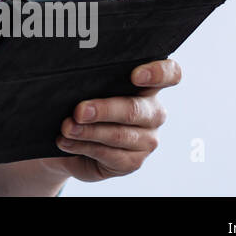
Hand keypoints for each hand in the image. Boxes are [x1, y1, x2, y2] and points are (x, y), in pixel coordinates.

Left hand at [49, 59, 180, 182]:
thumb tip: (73, 77)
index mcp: (148, 86)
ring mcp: (147, 139)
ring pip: (119, 135)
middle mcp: (153, 112)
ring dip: (89, 131)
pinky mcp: (133, 162)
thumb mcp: (87, 87)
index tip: (135, 76)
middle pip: (135, 109)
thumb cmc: (79, 103)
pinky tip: (66, 142)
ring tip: (67, 128)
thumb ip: (91, 79)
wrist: (66, 138)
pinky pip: (109, 155)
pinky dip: (83, 146)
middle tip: (79, 111)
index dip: (158, 73)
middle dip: (104, 109)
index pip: (170, 74)